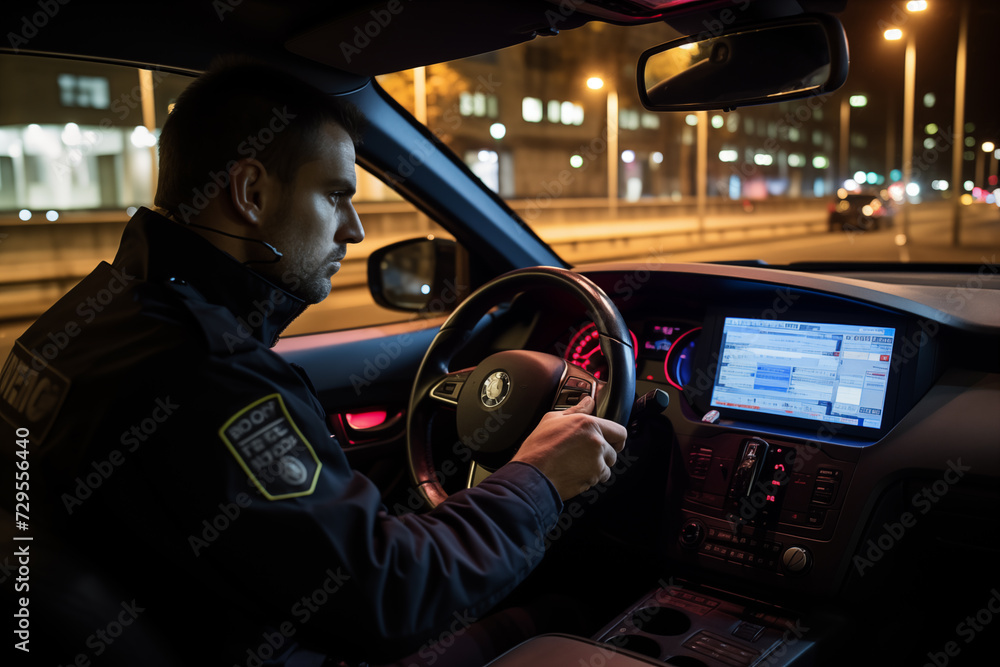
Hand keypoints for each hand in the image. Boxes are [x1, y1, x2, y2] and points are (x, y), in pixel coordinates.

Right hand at [511, 395, 626, 500]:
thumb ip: (576, 410)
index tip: (613, 441)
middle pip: (613, 453)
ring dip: (595, 467)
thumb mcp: (553, 419)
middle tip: (583, 452)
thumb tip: (587, 402)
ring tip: (574, 463)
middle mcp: (597, 445)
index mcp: (590, 425)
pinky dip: (587, 478)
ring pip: (605, 469)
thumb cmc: (538, 446)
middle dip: (602, 454)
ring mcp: (595, 465)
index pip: (620, 432)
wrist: (531, 473)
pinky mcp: (590, 481)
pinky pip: (594, 480)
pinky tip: (571, 471)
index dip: (616, 437)